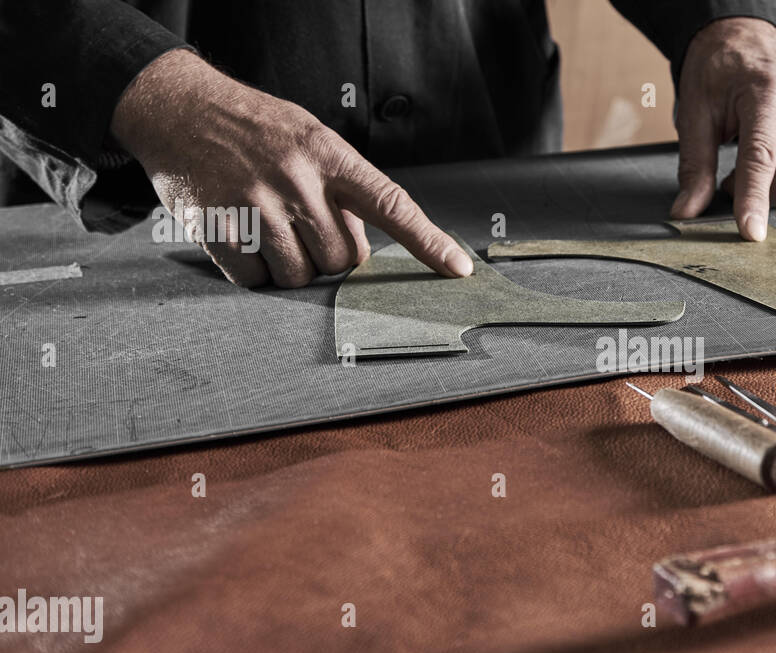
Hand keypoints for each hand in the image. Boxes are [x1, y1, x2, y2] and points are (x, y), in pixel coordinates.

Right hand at [110, 49, 471, 287]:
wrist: (178, 108)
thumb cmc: (255, 129)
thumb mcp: (310, 138)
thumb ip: (342, 188)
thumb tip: (362, 252)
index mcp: (328, 155)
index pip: (391, 204)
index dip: (428, 241)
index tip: (457, 269)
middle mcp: (297, 180)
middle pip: (342, 259)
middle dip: (329, 254)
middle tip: (304, 226)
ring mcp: (256, 205)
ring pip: (300, 277)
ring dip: (291, 267)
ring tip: (272, 228)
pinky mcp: (218, 229)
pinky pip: (256, 281)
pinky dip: (254, 272)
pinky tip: (244, 237)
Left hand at [671, 17, 775, 240]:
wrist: (748, 40)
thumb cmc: (719, 74)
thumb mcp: (695, 114)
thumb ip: (693, 166)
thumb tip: (686, 211)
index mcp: (766, 95)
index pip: (762, 158)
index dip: (755, 200)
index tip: (751, 232)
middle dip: (766, 197)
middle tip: (734, 179)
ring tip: (760, 168)